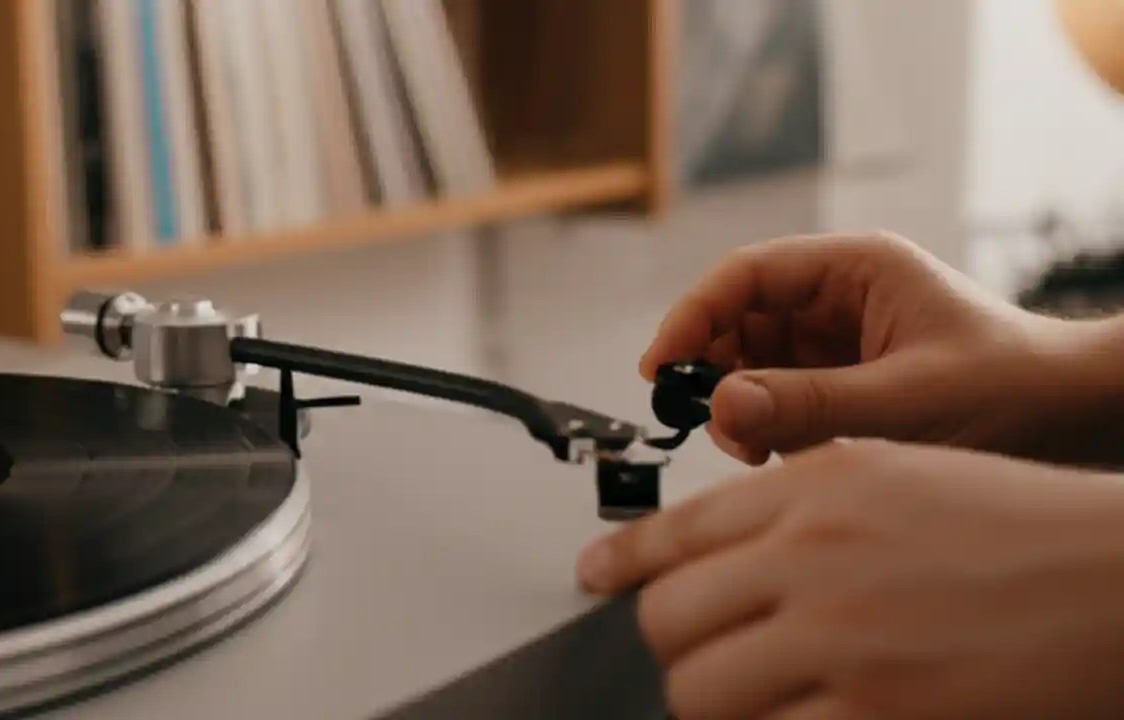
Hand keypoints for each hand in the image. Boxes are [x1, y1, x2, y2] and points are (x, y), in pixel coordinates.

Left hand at [577, 440, 1123, 718]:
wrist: (1113, 579)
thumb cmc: (1018, 525)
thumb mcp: (895, 474)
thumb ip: (798, 504)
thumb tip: (720, 547)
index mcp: (815, 488)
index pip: (676, 528)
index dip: (621, 558)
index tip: (593, 575)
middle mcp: (812, 556)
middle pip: (669, 616)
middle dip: (672, 642)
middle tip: (697, 653)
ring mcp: (839, 640)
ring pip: (699, 689)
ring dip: (708, 700)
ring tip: (742, 699)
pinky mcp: (877, 715)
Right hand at [640, 232, 1123, 467]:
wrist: (1079, 423)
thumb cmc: (1017, 390)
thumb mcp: (908, 401)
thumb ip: (810, 406)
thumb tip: (719, 408)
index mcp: (857, 269)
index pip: (748, 275)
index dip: (694, 315)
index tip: (661, 367)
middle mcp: (840, 298)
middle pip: (740, 320)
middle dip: (715, 369)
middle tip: (707, 422)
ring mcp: (840, 341)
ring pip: (753, 363)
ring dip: (740, 403)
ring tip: (755, 447)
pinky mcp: (845, 383)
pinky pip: (780, 397)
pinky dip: (767, 426)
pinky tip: (782, 452)